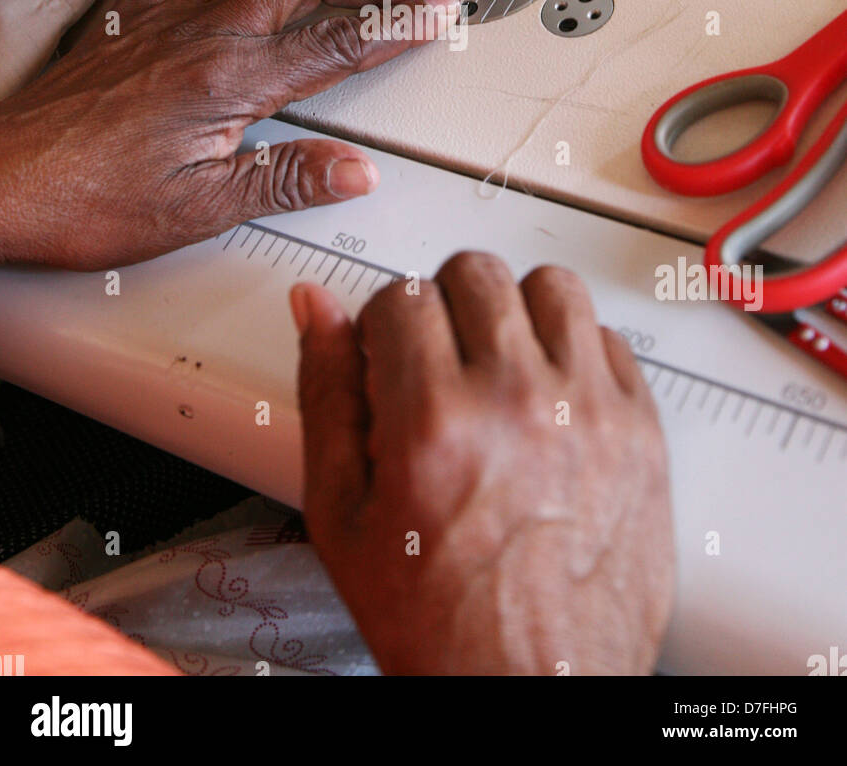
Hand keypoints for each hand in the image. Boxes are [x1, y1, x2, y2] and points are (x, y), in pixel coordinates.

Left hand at [0, 0, 456, 270]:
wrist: (0, 181)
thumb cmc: (85, 199)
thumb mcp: (199, 209)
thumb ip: (284, 180)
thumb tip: (353, 171)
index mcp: (228, 79)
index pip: (336, 42)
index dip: (396, 24)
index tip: (438, 11)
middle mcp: (199, 34)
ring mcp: (162, 18)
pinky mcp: (127, 20)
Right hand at [293, 253, 673, 675]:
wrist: (538, 689)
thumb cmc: (441, 622)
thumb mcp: (343, 517)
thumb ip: (327, 395)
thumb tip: (318, 310)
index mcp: (435, 422)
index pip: (401, 296)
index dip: (384, 325)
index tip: (391, 356)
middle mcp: (519, 402)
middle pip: (476, 273)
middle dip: (443, 304)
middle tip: (438, 356)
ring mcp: (592, 412)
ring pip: (552, 288)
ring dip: (516, 312)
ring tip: (499, 362)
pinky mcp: (644, 431)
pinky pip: (611, 340)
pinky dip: (575, 355)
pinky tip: (550, 398)